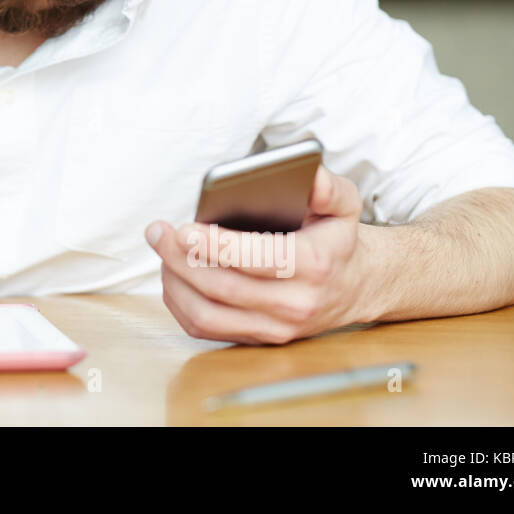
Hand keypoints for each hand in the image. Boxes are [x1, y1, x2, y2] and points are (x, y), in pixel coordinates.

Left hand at [144, 166, 370, 344]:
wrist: (356, 286)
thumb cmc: (336, 238)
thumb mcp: (343, 204)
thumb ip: (326, 185)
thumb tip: (306, 174)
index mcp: (313, 265)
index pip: (256, 259)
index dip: (214, 245)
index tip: (183, 227)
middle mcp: (295, 303)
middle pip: (223, 287)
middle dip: (180, 258)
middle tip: (158, 232)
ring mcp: (276, 327)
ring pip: (207, 314)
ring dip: (174, 283)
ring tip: (162, 251)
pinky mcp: (259, 339)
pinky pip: (205, 329)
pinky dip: (179, 304)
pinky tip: (171, 275)